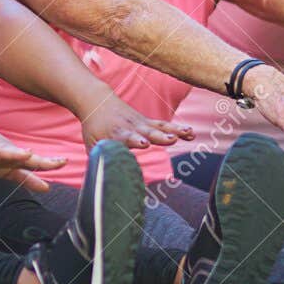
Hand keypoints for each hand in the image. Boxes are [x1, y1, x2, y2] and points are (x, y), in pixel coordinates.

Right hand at [0, 110, 66, 191]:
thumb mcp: (5, 165)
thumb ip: (25, 177)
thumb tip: (47, 188)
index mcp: (8, 159)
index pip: (32, 163)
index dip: (47, 164)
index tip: (64, 162)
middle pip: (19, 157)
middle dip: (35, 160)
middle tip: (54, 162)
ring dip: (12, 153)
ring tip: (25, 153)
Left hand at [78, 94, 192, 151]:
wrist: (97, 102)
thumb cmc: (94, 127)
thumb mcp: (92, 144)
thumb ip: (98, 161)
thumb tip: (98, 182)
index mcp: (116, 133)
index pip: (126, 138)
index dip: (135, 141)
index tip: (143, 144)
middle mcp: (131, 127)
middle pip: (147, 133)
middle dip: (159, 137)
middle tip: (171, 141)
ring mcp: (141, 124)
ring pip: (159, 128)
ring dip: (174, 131)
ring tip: (188, 134)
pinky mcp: (148, 122)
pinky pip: (165, 126)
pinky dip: (178, 129)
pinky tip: (191, 133)